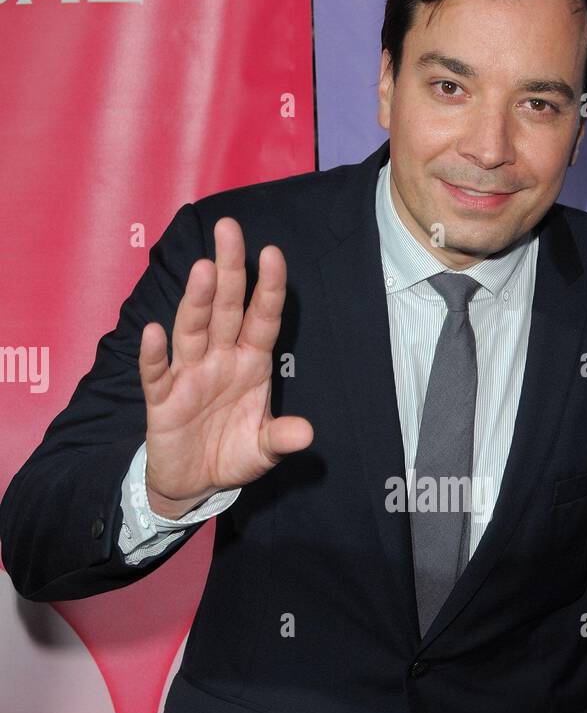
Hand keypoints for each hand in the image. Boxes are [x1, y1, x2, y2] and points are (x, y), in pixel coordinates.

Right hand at [140, 217, 313, 517]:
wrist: (194, 483)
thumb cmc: (231, 453)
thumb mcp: (264, 450)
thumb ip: (281, 438)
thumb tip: (306, 434)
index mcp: (250, 363)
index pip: (261, 319)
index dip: (267, 288)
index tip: (273, 253)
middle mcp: (219, 360)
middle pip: (224, 309)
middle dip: (228, 270)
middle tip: (229, 229)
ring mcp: (189, 376)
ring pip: (192, 331)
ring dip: (196, 302)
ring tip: (203, 270)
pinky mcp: (162, 399)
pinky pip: (157, 373)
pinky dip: (154, 355)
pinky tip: (155, 332)